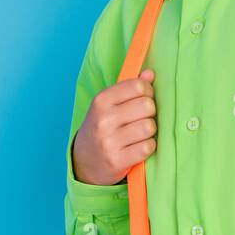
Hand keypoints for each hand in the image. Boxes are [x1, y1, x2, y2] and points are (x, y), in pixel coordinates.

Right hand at [71, 69, 157, 184]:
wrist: (83, 160)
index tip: (143, 98)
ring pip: (149, 127)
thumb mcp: (109, 104)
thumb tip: (150, 74)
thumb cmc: (102, 127)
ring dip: (150, 131)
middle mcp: (103, 120)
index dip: (147, 92)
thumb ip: (130, 87)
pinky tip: (138, 146)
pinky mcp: (116, 160)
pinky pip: (147, 147)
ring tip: (139, 133)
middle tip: (142, 118)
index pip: (138, 86)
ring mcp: (109, 141)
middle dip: (150, 112)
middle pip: (147, 106)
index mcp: (101, 101)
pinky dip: (148, 146)